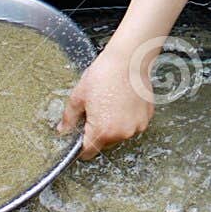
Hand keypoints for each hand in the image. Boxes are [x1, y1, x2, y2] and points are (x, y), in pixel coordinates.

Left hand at [58, 42, 154, 159]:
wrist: (129, 59)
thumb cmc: (105, 75)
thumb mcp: (78, 96)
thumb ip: (69, 119)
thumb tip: (63, 130)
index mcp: (103, 131)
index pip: (88, 152)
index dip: (81, 146)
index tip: (79, 138)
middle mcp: (122, 133)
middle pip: (104, 143)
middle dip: (98, 131)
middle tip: (95, 110)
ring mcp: (137, 125)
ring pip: (119, 133)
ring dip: (113, 124)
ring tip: (110, 103)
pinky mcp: (146, 117)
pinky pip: (132, 124)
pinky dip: (126, 117)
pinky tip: (121, 102)